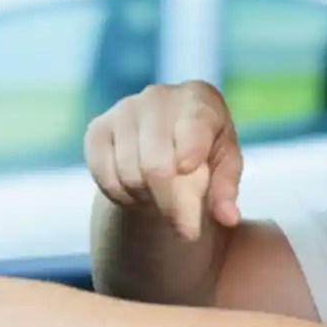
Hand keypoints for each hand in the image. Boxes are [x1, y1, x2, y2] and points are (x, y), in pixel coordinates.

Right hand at [84, 81, 242, 240]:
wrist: (165, 143)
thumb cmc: (205, 154)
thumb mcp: (224, 169)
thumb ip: (226, 191)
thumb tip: (228, 217)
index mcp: (199, 98)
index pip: (193, 126)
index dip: (190, 150)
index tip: (187, 169)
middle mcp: (158, 97)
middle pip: (156, 165)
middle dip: (172, 205)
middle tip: (186, 230)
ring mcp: (124, 111)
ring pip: (130, 175)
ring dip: (148, 200)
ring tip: (162, 196)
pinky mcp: (97, 129)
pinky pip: (105, 177)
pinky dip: (123, 196)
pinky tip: (139, 191)